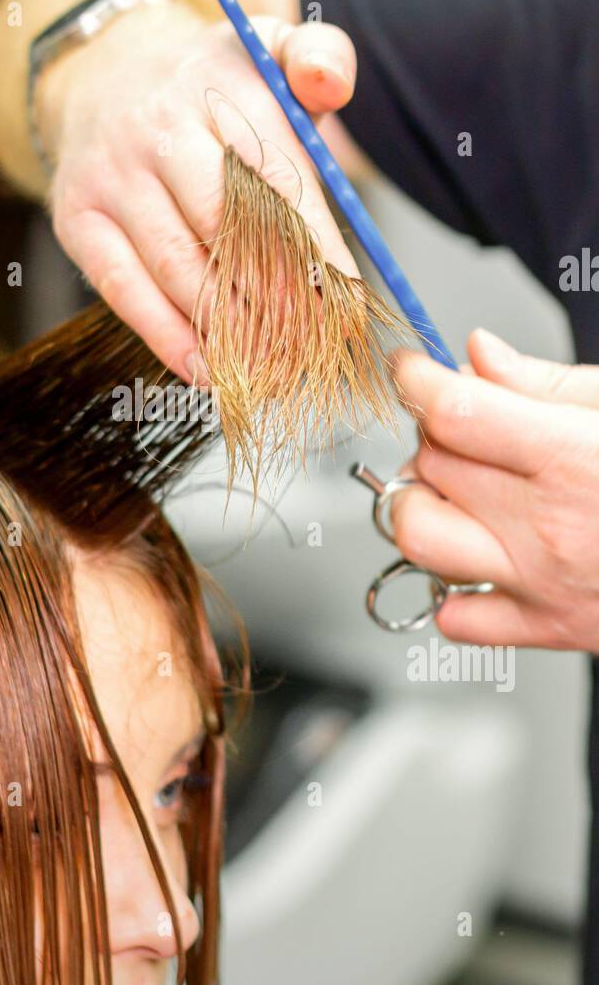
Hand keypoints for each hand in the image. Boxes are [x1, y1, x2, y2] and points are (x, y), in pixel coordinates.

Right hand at [39, 0, 359, 381]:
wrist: (105, 74)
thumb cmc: (212, 85)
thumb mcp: (268, 49)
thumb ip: (320, 56)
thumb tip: (329, 82)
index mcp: (216, 82)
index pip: (272, 168)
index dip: (313, 236)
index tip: (345, 291)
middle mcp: (155, 126)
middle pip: (222, 219)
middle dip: (274, 288)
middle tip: (312, 337)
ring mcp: (110, 176)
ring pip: (175, 264)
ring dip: (228, 323)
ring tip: (273, 363)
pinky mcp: (77, 219)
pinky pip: (124, 290)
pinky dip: (167, 337)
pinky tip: (208, 367)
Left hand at [389, 328, 598, 651]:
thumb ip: (545, 384)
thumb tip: (477, 355)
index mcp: (573, 460)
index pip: (452, 412)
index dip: (416, 381)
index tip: (412, 370)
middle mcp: (550, 526)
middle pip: (432, 465)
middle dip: (433, 434)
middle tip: (463, 423)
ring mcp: (544, 584)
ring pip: (420, 538)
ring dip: (422, 504)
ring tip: (457, 487)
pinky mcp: (550, 629)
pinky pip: (455, 617)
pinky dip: (449, 586)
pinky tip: (482, 553)